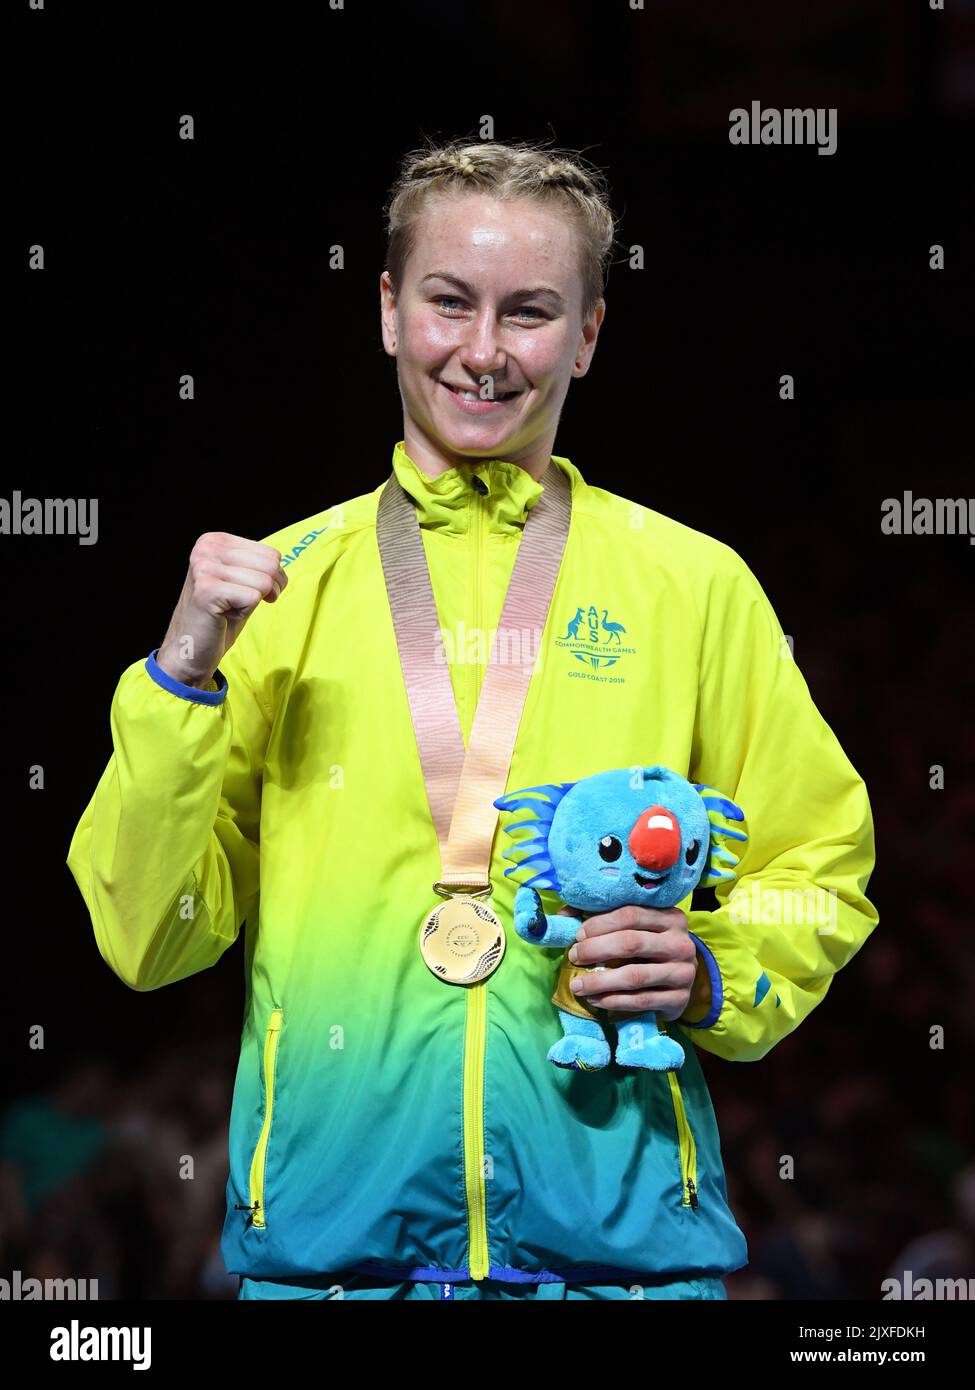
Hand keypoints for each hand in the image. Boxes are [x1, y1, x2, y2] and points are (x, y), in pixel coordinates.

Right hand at [156, 532, 286, 686]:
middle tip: (241, 603)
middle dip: (266, 590)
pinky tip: (224, 615)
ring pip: (264, 582)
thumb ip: (257, 564)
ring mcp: (204, 568)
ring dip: (252, 602)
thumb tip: (280, 561)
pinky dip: (244, 612)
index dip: (271, 580)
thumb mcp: (240, 580)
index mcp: (214, 540)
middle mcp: (206, 549)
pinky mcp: (207, 590)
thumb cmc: (219, 616)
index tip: (248, 592)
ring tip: (228, 608)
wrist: (190, 649)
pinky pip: (253, 597)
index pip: (271, 554)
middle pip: (271, 565)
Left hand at [562, 904, 698, 1019]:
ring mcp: (683, 973)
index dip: (600, 924)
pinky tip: (595, 1000)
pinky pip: (640, 1001)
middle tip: (573, 957)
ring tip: (577, 985)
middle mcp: (681, 943)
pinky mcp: (680, 999)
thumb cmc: (650, 948)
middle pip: (631, 943)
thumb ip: (605, 917)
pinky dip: (613, 1001)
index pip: (631, 915)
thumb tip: (564, 914)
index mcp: (671, 917)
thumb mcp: (637, 928)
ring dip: (600, 982)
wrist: (681, 980)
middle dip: (596, 950)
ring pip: (634, 976)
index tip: (578, 935)